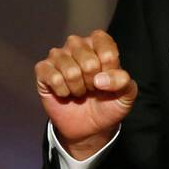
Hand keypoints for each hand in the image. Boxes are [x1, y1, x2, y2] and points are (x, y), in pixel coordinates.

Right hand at [34, 30, 137, 158]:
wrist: (89, 126)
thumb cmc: (108, 104)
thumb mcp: (126, 95)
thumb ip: (124, 82)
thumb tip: (101, 79)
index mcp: (99, 43)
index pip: (107, 51)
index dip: (109, 72)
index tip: (107, 80)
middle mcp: (77, 44)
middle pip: (89, 62)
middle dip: (93, 83)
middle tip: (92, 88)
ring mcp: (58, 55)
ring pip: (71, 72)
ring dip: (78, 89)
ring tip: (80, 91)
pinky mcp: (43, 68)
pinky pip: (54, 78)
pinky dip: (63, 92)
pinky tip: (65, 93)